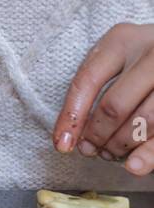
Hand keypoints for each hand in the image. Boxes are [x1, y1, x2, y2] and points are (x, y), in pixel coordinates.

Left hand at [53, 23, 153, 173]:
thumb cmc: (140, 58)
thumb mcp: (115, 58)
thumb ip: (93, 88)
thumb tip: (70, 138)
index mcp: (123, 40)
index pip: (87, 81)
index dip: (71, 117)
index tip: (62, 144)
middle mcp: (152, 53)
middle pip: (115, 105)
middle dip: (97, 135)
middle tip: (90, 151)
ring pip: (144, 120)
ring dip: (122, 145)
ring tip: (111, 154)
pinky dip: (148, 154)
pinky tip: (135, 166)